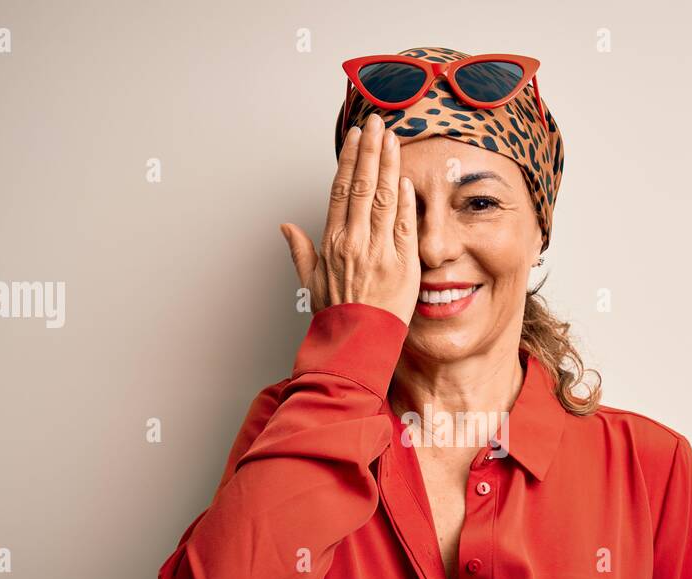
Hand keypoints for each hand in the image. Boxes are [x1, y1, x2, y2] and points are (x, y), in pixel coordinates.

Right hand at [280, 112, 419, 324]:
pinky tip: (405, 178)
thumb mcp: (310, 282)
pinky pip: (403, 225)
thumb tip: (286, 226)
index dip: (349, 160)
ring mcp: (379, 251)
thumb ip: (300, 250)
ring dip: (389, 165)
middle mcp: (354, 242)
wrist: (356, 343)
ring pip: (383, 198)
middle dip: (370, 150)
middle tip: (377, 123)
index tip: (355, 137)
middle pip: (362, 185)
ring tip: (393, 139)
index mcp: (332, 242)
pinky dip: (404, 200)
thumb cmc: (335, 315)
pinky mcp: (402, 264)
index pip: (341, 190)